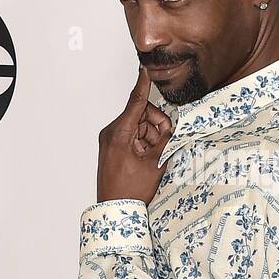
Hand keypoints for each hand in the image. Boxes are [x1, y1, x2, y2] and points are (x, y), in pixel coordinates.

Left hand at [95, 65, 172, 204]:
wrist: (114, 209)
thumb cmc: (131, 190)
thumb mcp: (155, 163)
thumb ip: (164, 139)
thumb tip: (168, 127)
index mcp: (119, 133)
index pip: (135, 102)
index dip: (143, 85)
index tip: (145, 69)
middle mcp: (111, 132)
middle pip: (141, 114)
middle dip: (156, 126)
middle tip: (162, 144)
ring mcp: (110, 139)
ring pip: (139, 125)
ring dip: (150, 137)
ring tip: (150, 157)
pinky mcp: (111, 145)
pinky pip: (132, 135)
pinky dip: (143, 142)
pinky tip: (145, 158)